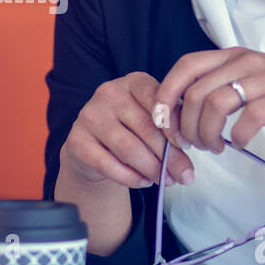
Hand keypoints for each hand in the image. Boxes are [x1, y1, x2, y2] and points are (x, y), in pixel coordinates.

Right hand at [61, 71, 197, 189]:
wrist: (94, 148)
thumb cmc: (134, 131)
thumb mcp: (154, 120)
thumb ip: (171, 126)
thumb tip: (189, 148)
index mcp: (133, 82)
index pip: (158, 99)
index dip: (174, 125)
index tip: (187, 146)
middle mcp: (108, 92)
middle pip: (145, 127)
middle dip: (169, 156)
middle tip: (184, 175)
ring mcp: (89, 115)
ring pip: (128, 148)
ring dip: (151, 169)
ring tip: (166, 181)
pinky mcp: (75, 140)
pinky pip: (107, 164)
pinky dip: (130, 177)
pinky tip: (143, 182)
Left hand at [152, 47, 264, 153]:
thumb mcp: (248, 84)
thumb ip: (217, 88)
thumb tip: (175, 110)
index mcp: (233, 55)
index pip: (186, 65)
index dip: (166, 93)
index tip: (163, 121)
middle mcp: (247, 61)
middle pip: (195, 92)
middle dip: (185, 125)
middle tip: (193, 144)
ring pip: (215, 104)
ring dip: (206, 134)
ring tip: (214, 147)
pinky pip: (247, 119)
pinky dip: (237, 137)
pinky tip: (239, 144)